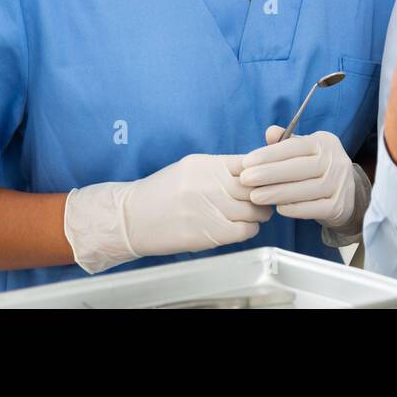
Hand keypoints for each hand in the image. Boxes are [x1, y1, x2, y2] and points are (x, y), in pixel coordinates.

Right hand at [64, 153, 272, 273]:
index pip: (251, 163)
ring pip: (256, 209)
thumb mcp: (191, 168)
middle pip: (258, 186)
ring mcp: (212, 208)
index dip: (262, 171)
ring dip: (258, 212)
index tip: (262, 178)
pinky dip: (249, 229)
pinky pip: (247, 230)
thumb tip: (252, 170)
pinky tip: (239, 227)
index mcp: (208, 164)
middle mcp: (212, 184)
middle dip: (264, 192)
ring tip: (250, 213)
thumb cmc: (162, 193)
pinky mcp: (211, 233)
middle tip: (261, 197)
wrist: (133, 218)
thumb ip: (220, 169)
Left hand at [239, 127, 364, 232]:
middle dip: (270, 173)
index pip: (296, 146)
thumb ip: (286, 142)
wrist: (346, 194)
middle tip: (246, 179)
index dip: (270, 154)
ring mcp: (341, 184)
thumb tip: (270, 132)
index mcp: (325, 143)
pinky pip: (315, 209)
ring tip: (255, 197)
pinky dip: (296, 209)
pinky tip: (278, 208)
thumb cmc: (315, 168)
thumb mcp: (303, 150)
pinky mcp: (340, 206)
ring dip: (278, 193)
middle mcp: (337, 161)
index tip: (246, 162)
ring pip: (307, 189)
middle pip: (301, 167)